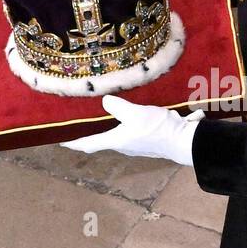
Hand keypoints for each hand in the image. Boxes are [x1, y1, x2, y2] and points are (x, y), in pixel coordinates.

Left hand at [60, 95, 204, 164]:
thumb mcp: (134, 114)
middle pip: (103, 140)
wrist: (185, 142)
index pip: (89, 144)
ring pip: (120, 134)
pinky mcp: (151, 139)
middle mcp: (125, 145)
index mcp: (116, 141)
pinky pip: (139, 129)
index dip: (74, 142)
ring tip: (105, 115)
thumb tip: (105, 102)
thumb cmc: (158, 130)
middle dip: (92, 133)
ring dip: (112, 127)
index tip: (61, 142)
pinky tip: (140, 113)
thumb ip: (117, 107)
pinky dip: (134, 123)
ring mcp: (139, 144)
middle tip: (81, 123)